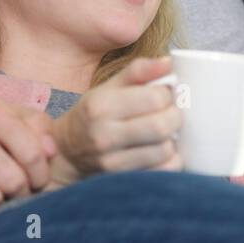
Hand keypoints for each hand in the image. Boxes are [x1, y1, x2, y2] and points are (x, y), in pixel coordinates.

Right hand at [49, 56, 182, 186]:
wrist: (68, 151)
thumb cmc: (93, 114)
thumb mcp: (108, 87)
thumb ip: (139, 71)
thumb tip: (168, 62)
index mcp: (101, 106)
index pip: (155, 98)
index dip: (168, 94)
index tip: (164, 95)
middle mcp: (104, 135)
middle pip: (162, 125)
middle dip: (175, 116)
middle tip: (171, 113)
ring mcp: (112, 162)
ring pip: (165, 150)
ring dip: (173, 139)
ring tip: (165, 131)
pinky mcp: (122, 179)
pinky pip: (163, 171)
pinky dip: (171, 159)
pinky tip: (161, 149)